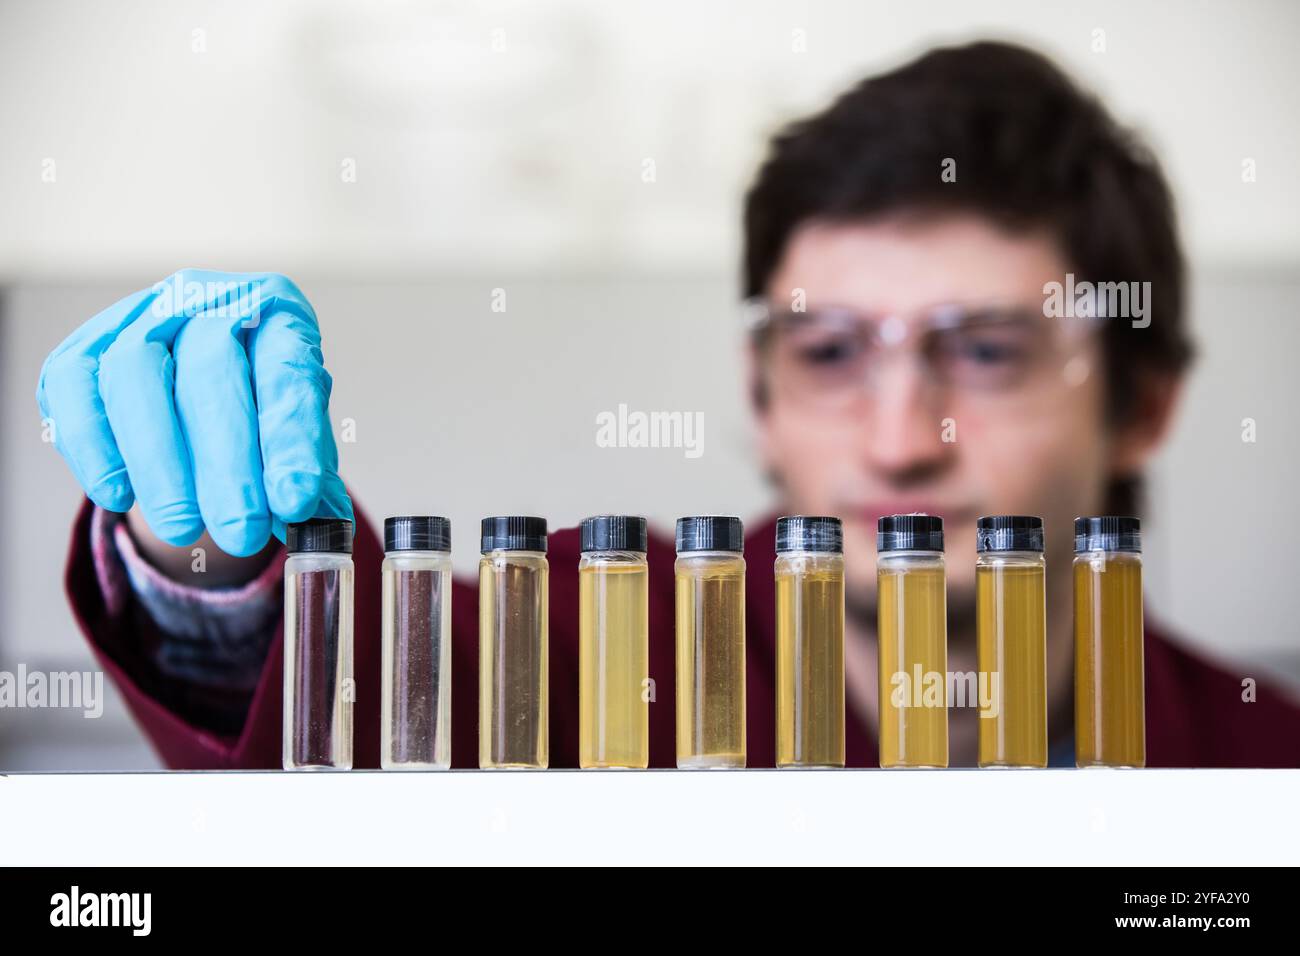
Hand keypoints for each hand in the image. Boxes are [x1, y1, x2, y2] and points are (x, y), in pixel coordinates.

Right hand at [37, 270, 351, 556]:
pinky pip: (75, 388)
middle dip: (226, 462)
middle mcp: (206, 299)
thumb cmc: (260, 410)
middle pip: (210, 368)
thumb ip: (308, 475)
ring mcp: (138, 315)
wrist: (198, 388)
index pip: (286, 371)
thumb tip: (314, 520)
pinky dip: (94, 447)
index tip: (294, 502)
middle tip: (241, 531)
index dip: (290, 440)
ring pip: (134, 373)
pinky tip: (120, 497)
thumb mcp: (298, 436)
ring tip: (184, 529)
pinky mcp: (83, 346)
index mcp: (276, 311)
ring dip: (158, 461)